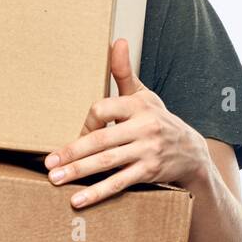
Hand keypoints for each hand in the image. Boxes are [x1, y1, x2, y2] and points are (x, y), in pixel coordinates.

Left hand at [44, 38, 209, 208]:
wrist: (192, 153)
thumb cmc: (158, 121)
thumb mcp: (143, 96)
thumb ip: (124, 73)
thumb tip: (117, 40)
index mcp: (138, 105)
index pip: (103, 109)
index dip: (86, 122)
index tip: (76, 133)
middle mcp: (145, 127)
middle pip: (102, 139)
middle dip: (72, 151)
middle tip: (49, 162)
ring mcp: (147, 151)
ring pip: (108, 162)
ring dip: (79, 172)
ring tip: (55, 179)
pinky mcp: (149, 172)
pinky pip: (119, 183)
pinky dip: (98, 193)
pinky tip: (78, 201)